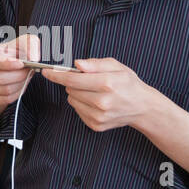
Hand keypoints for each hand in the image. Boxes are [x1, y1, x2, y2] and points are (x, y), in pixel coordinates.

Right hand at [0, 32, 41, 115]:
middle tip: (28, 71)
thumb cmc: (15, 55)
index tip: (21, 63)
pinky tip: (20, 85)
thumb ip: (30, 44)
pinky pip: (6, 99)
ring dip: (20, 84)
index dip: (7, 64)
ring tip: (24, 77)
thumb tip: (33, 57)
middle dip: (19, 75)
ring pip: (5, 90)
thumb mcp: (23, 43)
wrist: (11, 69)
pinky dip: (17, 93)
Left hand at [40, 57, 156, 131]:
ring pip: (72, 100)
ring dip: (78, 93)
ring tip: (94, 91)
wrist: (142, 107)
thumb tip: (77, 64)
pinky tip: (96, 102)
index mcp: (107, 83)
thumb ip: (95, 63)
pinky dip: (82, 104)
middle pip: (70, 89)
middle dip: (73, 81)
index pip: (72, 79)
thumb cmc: (128, 84)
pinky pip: (77, 110)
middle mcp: (102, 101)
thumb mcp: (116, 66)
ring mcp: (98, 115)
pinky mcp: (96, 125)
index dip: (57, 75)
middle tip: (87, 80)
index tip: (46, 71)